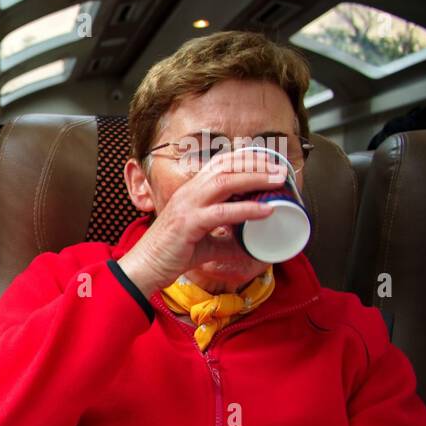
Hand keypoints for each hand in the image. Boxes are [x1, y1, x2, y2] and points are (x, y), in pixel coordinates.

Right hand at [117, 151, 285, 295]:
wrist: (145, 267)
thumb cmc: (171, 254)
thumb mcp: (205, 243)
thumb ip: (226, 240)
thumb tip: (249, 246)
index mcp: (190, 192)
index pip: (219, 164)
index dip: (245, 159)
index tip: (269, 162)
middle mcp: (188, 193)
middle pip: (225, 166)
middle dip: (256, 163)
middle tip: (281, 169)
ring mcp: (187, 206)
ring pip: (224, 181)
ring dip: (255, 178)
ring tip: (278, 180)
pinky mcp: (188, 224)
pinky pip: (222, 212)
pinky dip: (246, 209)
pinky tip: (266, 210)